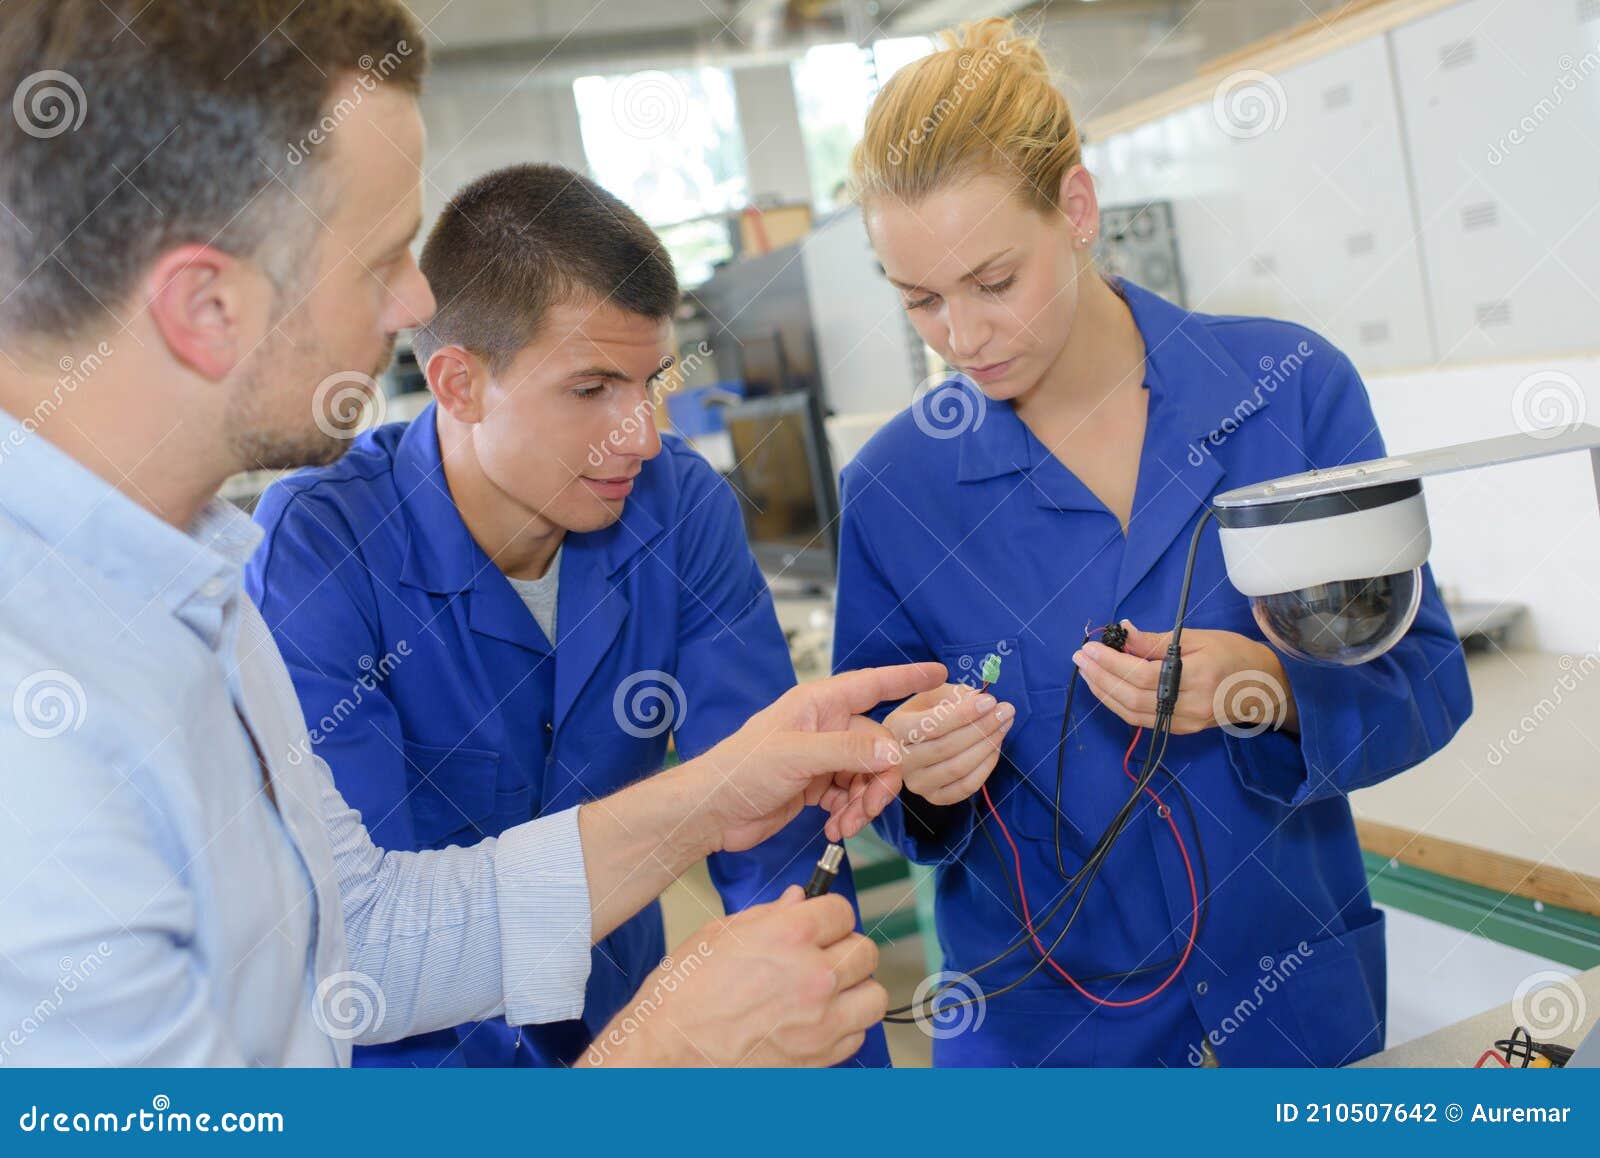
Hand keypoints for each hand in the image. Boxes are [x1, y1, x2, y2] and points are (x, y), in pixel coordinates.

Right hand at [579, 886, 885, 1066]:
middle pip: (865, 951)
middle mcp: (814, 977)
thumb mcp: (720, 934)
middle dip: (845, 948)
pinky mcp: (818, 1058)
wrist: (666, 1052)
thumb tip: (798, 900)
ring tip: (829, 990)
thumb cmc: (682, 993)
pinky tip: (818, 1021)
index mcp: (789, 936)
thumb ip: (770, 915)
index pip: (842, 911)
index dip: (828, 915)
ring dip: (855, 989)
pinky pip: (857, 1036)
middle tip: (823, 955)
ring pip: (872, 996)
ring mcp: (820, 1022)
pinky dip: (845, 1027)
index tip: (819, 923)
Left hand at [684, 662, 946, 850]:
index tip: (940, 673)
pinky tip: (836, 829)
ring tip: (846, 825)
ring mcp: (822, 757)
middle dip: (881, 779)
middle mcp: (824, 726)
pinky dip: (851, 813)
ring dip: (865, 803)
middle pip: (878, 744)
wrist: (712, 812)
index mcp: (818, 704)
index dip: (906, 677)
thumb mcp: (795, 757)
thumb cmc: (741, 770)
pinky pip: (852, 795)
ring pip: (868, 774)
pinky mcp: (817, 785)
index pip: (872, 684)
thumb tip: (894, 754)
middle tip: (870, 808)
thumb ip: (847, 752)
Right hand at [885, 683, 1014, 805]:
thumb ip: (953, 695)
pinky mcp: (934, 797)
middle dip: (982, 727)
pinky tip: (995, 747)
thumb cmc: (923, 713)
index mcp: (895, 729)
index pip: (932, 725)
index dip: (964, 714)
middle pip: (948, 747)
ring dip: (988, 745)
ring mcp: (917, 783)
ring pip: (959, 768)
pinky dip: (986, 766)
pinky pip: (966, 786)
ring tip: (1004, 725)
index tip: (990, 701)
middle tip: (1005, 711)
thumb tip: (979, 699)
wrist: (912, 743)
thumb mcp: (932, 695)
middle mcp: (901, 761)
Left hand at [1071, 621, 1298, 735]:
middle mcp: (1191, 705)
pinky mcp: (1181, 730)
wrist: (1264, 686)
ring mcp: (1185, 722)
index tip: (1090, 647)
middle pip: (1132, 697)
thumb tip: (1123, 631)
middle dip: (1101, 677)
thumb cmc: (1233, 654)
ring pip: (1133, 714)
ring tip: (1087, 672)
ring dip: (1104, 693)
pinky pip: (1142, 720)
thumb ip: (1157, 640)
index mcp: (1199, 677)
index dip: (1112, 663)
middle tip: (1080, 657)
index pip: (1143, 674)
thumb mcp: (1198, 637)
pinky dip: (1118, 704)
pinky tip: (1106, 687)